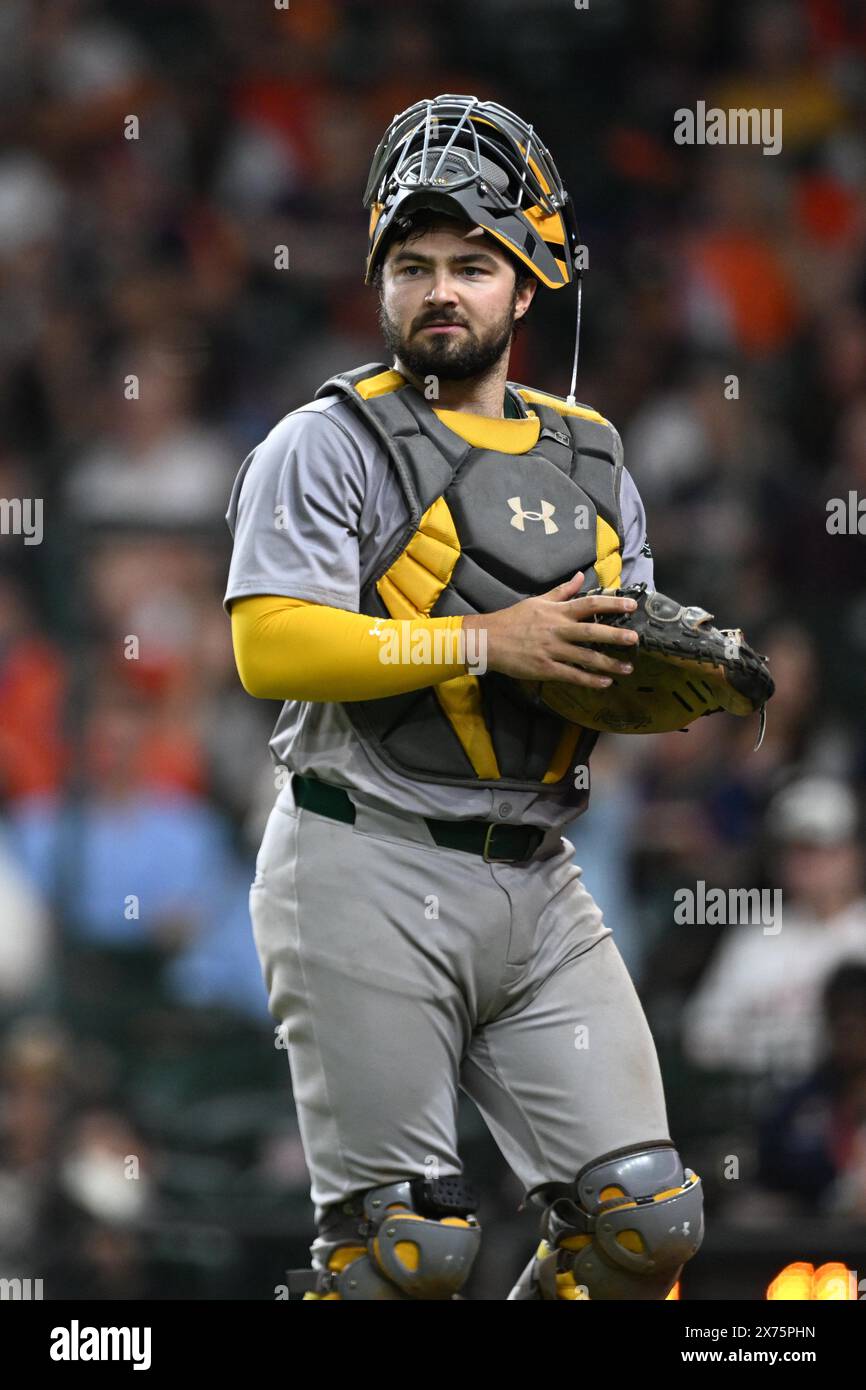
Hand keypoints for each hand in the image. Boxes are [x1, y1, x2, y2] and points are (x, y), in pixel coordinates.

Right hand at [462, 571, 639, 688]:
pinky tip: (605, 683)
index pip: (589, 604)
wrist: (488, 640)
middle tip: (634, 639)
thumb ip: (562, 591)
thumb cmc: (513, 619)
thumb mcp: (538, 601)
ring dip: (608, 663)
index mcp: (557, 612)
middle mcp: (557, 630)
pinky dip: (589, 680)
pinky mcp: (545, 668)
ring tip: (627, 668)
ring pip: (585, 657)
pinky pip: (572, 675)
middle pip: (591, 632)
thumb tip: (580, 576)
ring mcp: (552, 650)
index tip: (631, 605)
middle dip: (615, 635)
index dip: (612, 604)